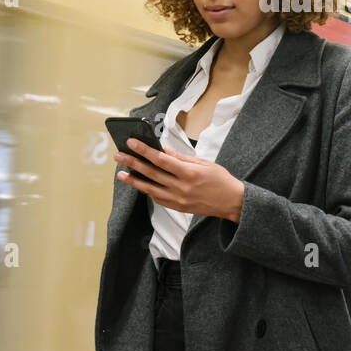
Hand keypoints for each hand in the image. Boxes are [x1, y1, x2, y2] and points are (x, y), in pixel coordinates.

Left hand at [115, 139, 245, 222]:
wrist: (231, 202)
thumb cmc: (220, 180)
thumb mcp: (203, 163)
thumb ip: (180, 158)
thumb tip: (163, 150)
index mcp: (189, 173)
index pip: (161, 159)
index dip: (144, 150)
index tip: (132, 143)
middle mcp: (181, 187)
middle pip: (151, 173)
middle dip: (133, 163)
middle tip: (119, 156)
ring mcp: (178, 200)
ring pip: (150, 189)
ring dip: (134, 180)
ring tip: (121, 174)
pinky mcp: (177, 207)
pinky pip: (158, 199)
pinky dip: (147, 191)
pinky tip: (139, 184)